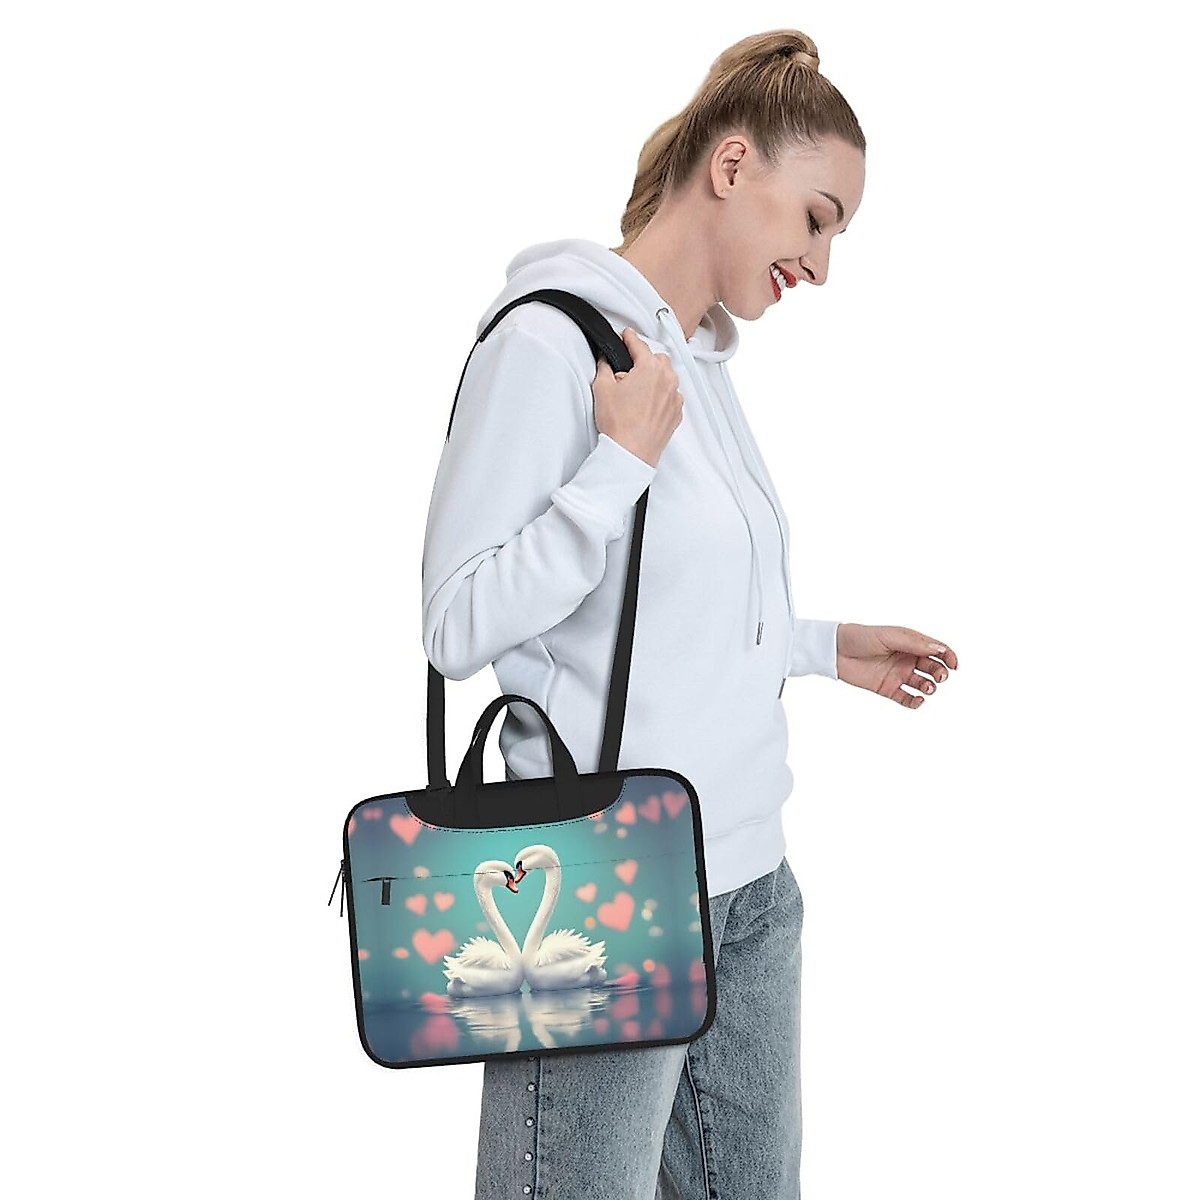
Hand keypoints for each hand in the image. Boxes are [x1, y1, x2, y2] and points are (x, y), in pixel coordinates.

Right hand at [592, 327, 683, 467]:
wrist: (630, 453)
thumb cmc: (620, 424)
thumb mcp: (601, 388)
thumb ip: (604, 367)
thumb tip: (606, 361)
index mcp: (650, 368)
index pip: (639, 345)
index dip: (629, 338)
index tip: (626, 335)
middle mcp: (667, 380)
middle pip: (657, 359)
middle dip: (643, 361)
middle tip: (627, 371)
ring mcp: (674, 398)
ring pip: (666, 378)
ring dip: (654, 379)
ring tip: (636, 392)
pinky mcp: (676, 414)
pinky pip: (670, 396)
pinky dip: (661, 396)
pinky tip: (645, 406)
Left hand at [835, 623, 957, 708]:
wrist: (835, 651)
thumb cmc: (861, 637)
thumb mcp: (890, 636)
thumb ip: (915, 643)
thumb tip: (940, 648)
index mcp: (910, 643)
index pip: (936, 650)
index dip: (949, 657)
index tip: (954, 665)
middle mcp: (907, 659)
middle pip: (933, 668)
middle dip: (941, 673)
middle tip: (939, 677)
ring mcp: (898, 674)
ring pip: (922, 684)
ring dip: (930, 687)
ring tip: (927, 688)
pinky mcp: (887, 689)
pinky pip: (906, 698)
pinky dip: (915, 702)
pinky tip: (919, 701)